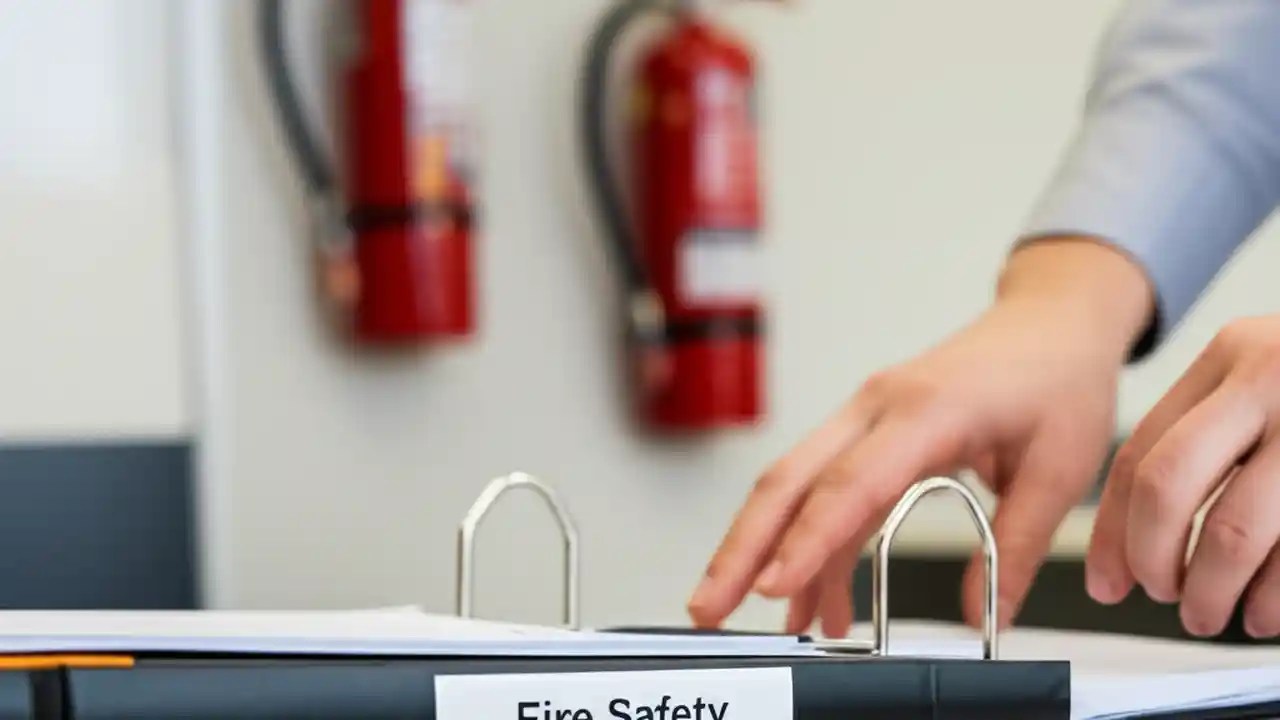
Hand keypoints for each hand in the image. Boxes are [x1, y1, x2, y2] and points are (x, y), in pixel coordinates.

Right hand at [687, 239, 1151, 635]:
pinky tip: (817, 600)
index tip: (775, 586)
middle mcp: (877, 407)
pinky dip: (811, 545)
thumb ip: (1017, 544)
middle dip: (742, 548)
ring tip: (757, 620)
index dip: (809, 539)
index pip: (851, 482)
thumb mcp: (1060, 467)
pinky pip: (824, 491)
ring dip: (765, 552)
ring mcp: (864, 416)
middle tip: (709, 605)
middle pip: (789, 480)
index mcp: (926, 409)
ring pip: (793, 487)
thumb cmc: (1058, 377)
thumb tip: (984, 616)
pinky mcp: (867, 432)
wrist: (1051, 321)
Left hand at [1089, 315, 1279, 638]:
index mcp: (1234, 355)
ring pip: (1235, 530)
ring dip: (1212, 590)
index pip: (1143, 451)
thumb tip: (1132, 538)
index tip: (1110, 579)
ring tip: (1209, 615)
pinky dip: (1275, 596)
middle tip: (1162, 594)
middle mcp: (1274, 379)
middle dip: (1153, 556)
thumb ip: (1207, 436)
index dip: (1115, 528)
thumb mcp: (1267, 377)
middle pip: (1170, 485)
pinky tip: (1266, 614)